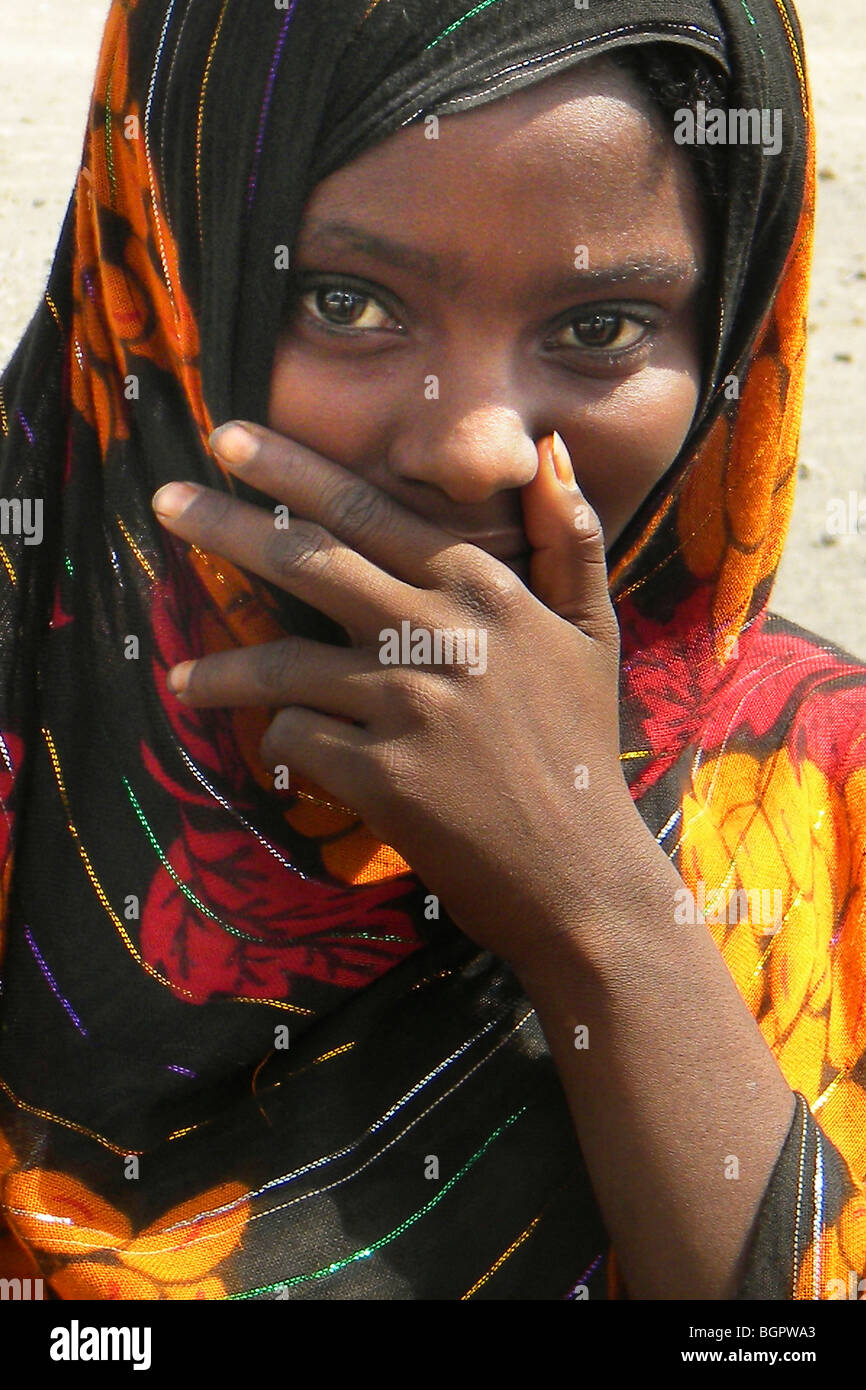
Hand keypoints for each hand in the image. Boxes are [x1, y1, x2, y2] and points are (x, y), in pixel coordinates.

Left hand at [151, 422, 643, 971]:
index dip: (293, 470)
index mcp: (484, 590)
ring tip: (179, 677)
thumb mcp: (591, 634)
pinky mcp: (381, 775)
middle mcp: (440, 634)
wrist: (577, 875)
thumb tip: (553, 450)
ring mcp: (407, 705)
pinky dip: (279, 745)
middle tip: (164, 502)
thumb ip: (571, 539)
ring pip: (281, 664)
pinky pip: (295, 740)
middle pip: (308, 562)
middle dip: (224, 525)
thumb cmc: (579, 749)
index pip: (369, 512)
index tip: (229, 438)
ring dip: (220, 669)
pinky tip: (277, 755)